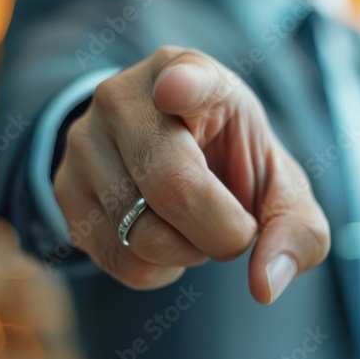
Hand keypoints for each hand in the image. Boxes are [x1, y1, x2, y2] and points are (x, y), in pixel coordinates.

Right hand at [53, 46, 329, 303]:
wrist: (162, 156)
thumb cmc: (227, 160)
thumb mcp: (275, 179)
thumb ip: (296, 227)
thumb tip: (265, 284)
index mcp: (188, 73)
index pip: (184, 76)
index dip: (183, 85)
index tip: (178, 87)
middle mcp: (123, 99)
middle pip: (174, 186)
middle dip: (224, 232)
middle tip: (238, 228)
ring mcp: (84, 144)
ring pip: (145, 235)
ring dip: (190, 252)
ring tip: (193, 223)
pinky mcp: (63, 193)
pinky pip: (123, 262)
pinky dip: (161, 269)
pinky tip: (164, 236)